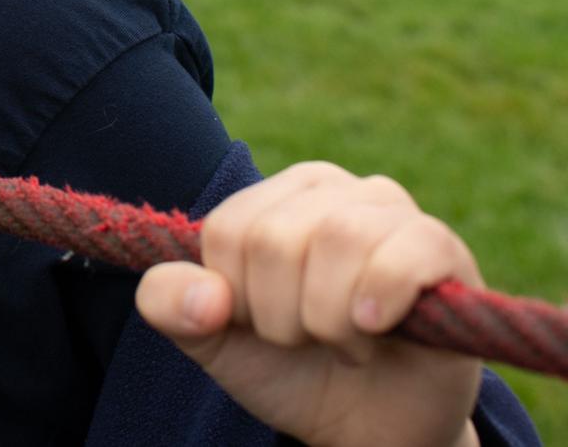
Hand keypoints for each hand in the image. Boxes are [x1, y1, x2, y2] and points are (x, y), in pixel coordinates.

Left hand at [136, 161, 482, 446]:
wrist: (368, 427)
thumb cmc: (289, 369)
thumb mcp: (211, 340)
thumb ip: (168, 305)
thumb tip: (201, 295)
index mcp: (272, 196)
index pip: (227, 230)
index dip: (237, 298)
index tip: (260, 325)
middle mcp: (332, 188)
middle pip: (275, 238)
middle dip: (281, 316)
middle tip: (308, 339)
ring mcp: (391, 212)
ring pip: (339, 238)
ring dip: (330, 318)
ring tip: (346, 341)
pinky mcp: (442, 247)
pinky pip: (407, 250)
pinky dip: (381, 300)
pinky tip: (376, 329)